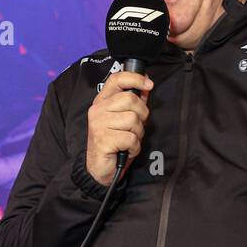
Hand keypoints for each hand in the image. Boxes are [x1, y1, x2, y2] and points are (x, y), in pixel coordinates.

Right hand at [86, 71, 152, 187]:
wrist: (100, 168)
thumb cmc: (115, 142)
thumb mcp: (124, 119)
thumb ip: (134, 103)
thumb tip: (147, 86)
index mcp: (102, 101)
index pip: (116, 79)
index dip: (135, 78)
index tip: (149, 84)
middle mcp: (97, 110)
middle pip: (131, 99)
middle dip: (142, 114)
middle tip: (136, 127)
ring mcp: (98, 124)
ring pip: (133, 119)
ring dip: (137, 133)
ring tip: (129, 140)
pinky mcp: (103, 140)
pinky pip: (131, 138)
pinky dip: (134, 147)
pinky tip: (126, 150)